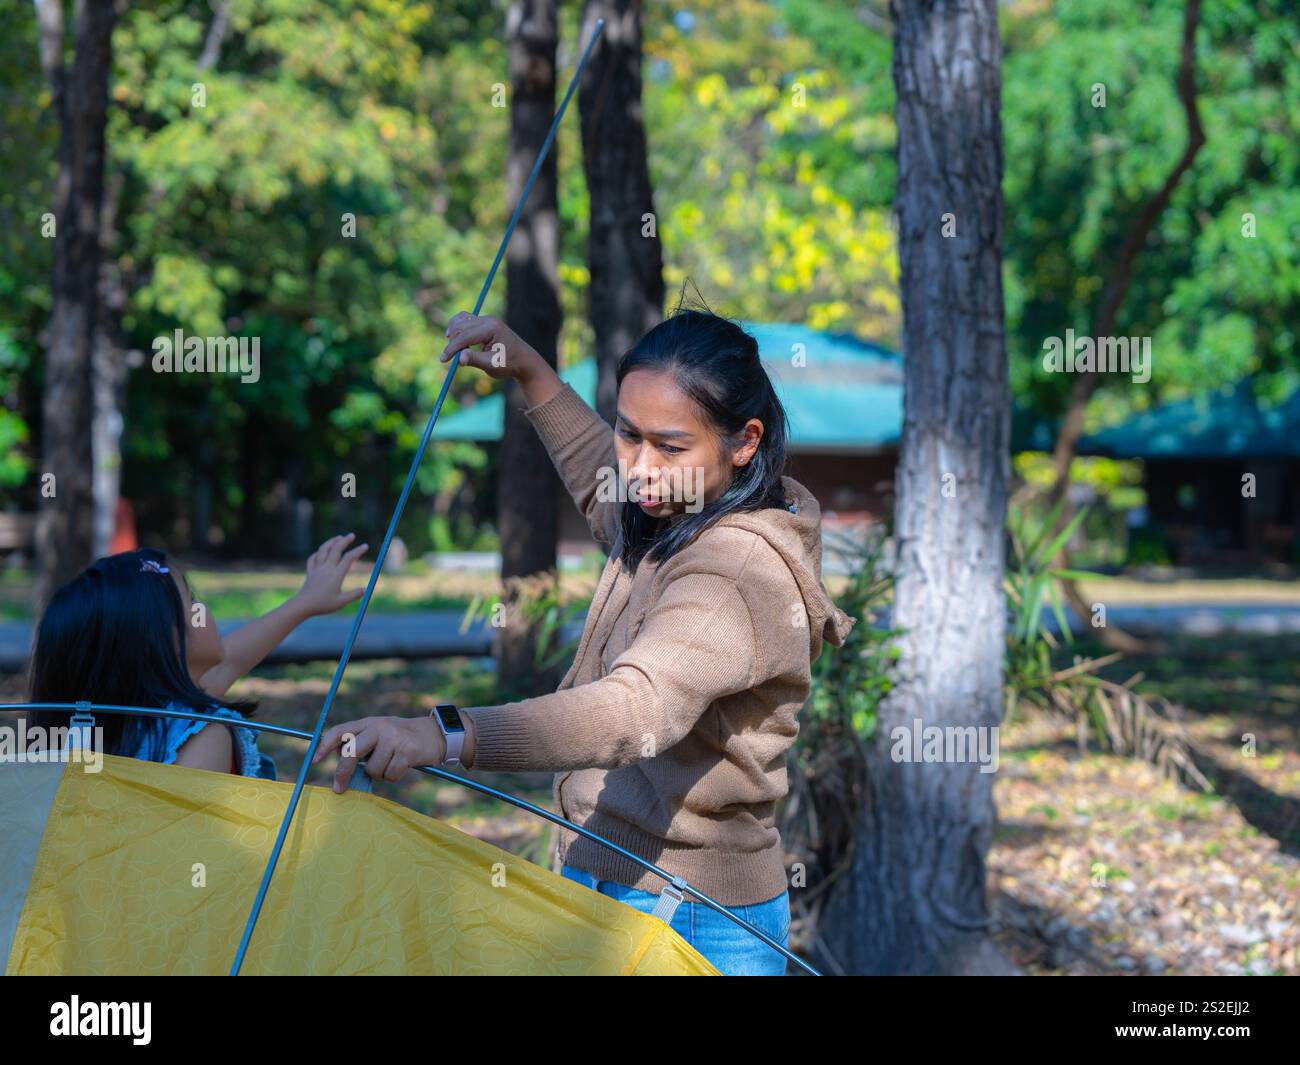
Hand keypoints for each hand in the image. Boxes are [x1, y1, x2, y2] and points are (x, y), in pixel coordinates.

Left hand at [294, 534, 367, 616]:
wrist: (303, 605)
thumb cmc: (323, 605)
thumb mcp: (341, 602)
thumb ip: (354, 595)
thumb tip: (366, 589)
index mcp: (336, 575)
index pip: (349, 558)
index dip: (358, 551)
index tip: (365, 546)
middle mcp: (326, 568)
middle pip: (336, 549)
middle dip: (345, 540)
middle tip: (352, 535)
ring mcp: (317, 569)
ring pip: (324, 549)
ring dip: (331, 541)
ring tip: (338, 537)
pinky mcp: (310, 571)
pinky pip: (313, 558)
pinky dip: (318, 553)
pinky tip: (322, 552)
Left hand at [313, 716, 444, 792]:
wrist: (435, 734)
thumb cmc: (401, 738)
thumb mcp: (380, 733)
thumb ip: (360, 741)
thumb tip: (336, 756)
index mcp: (369, 722)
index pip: (341, 730)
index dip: (325, 745)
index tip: (315, 760)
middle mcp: (380, 727)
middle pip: (351, 752)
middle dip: (342, 773)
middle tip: (338, 789)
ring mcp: (394, 738)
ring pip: (372, 769)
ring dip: (379, 773)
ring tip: (391, 764)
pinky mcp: (407, 751)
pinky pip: (390, 775)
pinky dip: (393, 776)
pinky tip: (402, 766)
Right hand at [440, 311, 539, 380]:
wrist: (524, 360)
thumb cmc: (510, 364)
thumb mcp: (492, 365)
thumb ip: (475, 360)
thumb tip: (459, 358)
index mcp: (491, 328)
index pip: (464, 336)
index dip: (451, 348)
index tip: (443, 360)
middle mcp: (488, 320)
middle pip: (460, 326)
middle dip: (452, 342)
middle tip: (449, 359)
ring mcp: (486, 319)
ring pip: (461, 320)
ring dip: (453, 333)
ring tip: (452, 349)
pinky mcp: (484, 322)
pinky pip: (465, 319)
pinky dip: (457, 328)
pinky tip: (454, 338)